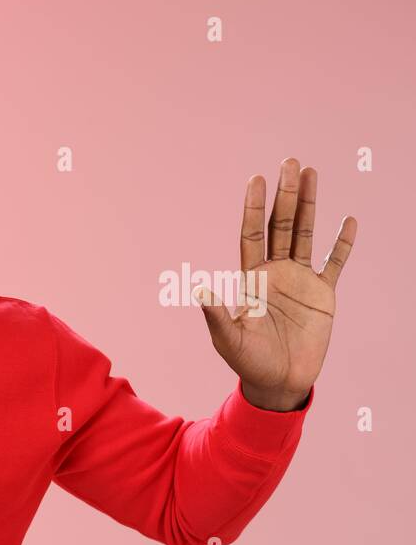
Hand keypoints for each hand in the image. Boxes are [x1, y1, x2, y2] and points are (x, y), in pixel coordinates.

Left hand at [195, 158, 357, 411]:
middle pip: (281, 225)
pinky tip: (348, 221)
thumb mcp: (228, 338)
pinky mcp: (323, 295)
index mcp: (251, 278)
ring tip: (313, 173)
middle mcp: (275, 272)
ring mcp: (300, 281)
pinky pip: (335, 263)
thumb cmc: (248, 362)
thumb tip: (197, 288)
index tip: (255, 179)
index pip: (251, 234)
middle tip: (290, 162)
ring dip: (310, 205)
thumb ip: (217, 313)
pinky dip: (342, 244)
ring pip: (306, 234)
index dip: (254, 207)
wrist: (278, 382)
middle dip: (285, 194)